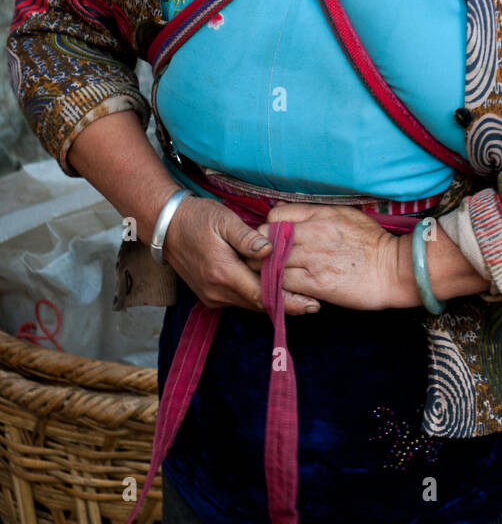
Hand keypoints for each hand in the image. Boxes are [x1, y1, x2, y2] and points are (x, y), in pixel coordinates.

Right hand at [161, 194, 319, 315]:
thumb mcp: (224, 220)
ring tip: (301, 299)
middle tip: (314, 303)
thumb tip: (270, 251)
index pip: (262, 294)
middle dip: (287, 304)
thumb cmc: (197, 218)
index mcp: (223, 273)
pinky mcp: (210, 295)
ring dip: (273, 302)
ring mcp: (212, 296)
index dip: (288, 301)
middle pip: (259, 304)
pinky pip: (240, 300)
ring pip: (250, 304)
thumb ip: (247, 237)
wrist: (166, 226)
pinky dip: (258, 297)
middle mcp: (217, 291)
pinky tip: (274, 290)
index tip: (312, 304)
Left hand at [261, 204, 403, 311]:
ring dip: (267, 270)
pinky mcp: (316, 283)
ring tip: (272, 275)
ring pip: (270, 263)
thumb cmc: (373, 242)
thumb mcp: (346, 215)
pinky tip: (286, 288)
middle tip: (266, 259)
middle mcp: (313, 234)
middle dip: (262, 250)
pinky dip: (280, 286)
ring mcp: (313, 259)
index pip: (275, 217)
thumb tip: (287, 211)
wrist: (394, 269)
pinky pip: (283, 283)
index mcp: (320, 215)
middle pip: (266, 239)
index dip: (270, 229)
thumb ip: (315, 213)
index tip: (275, 239)